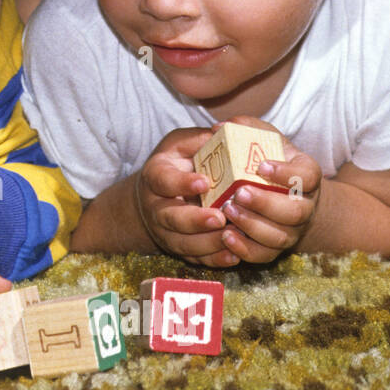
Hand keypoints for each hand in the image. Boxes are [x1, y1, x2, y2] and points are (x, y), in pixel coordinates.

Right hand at [135, 126, 237, 266]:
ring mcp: (166, 231)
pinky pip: (194, 259)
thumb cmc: (176, 164)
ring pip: (183, 243)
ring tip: (231, 237)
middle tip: (220, 217)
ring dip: (207, 243)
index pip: (163, 180)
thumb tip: (224, 129)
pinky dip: (213, 260)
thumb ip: (200, 139)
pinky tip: (233, 256)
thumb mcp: (181, 144)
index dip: (181, 182)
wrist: (156, 197)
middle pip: (170, 218)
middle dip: (195, 220)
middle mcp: (157, 207)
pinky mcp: (179, 248)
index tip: (204, 181)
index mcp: (156, 176)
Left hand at [213, 117, 321, 262]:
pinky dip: (246, 249)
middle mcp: (304, 206)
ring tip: (228, 211)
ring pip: (279, 236)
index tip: (263, 166)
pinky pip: (264, 255)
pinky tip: (226, 237)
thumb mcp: (264, 140)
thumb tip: (220, 126)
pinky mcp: (276, 248)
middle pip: (294, 211)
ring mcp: (292, 230)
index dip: (287, 174)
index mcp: (306, 176)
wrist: (283, 197)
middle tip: (239, 192)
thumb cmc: (269, 162)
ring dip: (253, 226)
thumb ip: (246, 129)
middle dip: (266, 203)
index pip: (307, 176)